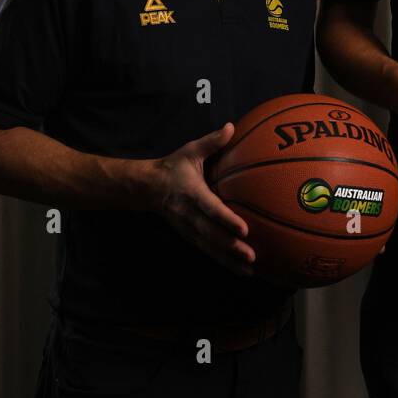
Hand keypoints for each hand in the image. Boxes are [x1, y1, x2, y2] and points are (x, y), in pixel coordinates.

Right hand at [146, 123, 255, 277]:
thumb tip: (232, 127)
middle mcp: (189, 215)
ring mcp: (187, 228)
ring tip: (250, 270)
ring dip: (229, 260)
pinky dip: (224, 262)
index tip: (243, 228)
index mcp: (192, 193)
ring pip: (210, 247)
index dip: (226, 220)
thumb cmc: (173, 166)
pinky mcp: (188, 236)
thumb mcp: (190, 151)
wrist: (146, 187)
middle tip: (251, 256)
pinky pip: (207, 251)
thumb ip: (212, 142)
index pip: (211, 209)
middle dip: (231, 247)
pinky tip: (241, 271)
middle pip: (212, 235)